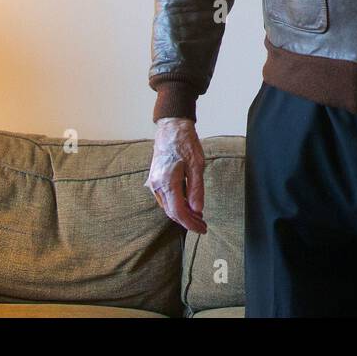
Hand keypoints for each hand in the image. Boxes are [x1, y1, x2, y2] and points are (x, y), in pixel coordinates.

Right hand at [147, 116, 206, 233]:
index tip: (202, 229)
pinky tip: (187, 204)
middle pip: (172, 212)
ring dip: (182, 214)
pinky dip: (176, 204)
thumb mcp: (197, 165)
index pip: (179, 212)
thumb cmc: (185, 142)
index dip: (191, 223)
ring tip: (197, 216)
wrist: (172, 126)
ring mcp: (154, 182)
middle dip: (188, 221)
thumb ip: (196, 189)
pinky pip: (165, 198)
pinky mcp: (155, 178)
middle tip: (202, 225)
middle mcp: (156, 185)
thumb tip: (198, 209)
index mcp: (167, 182)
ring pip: (167, 206)